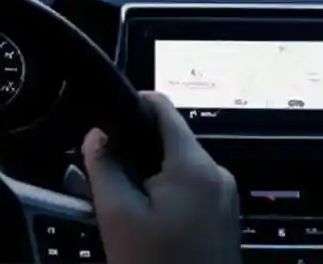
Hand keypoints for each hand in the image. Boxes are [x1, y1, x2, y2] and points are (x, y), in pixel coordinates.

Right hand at [82, 92, 240, 263]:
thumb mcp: (117, 215)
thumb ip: (103, 166)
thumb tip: (97, 134)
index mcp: (194, 166)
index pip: (161, 107)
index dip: (129, 104)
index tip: (102, 121)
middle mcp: (217, 173)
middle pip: (168, 138)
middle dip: (133, 149)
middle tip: (100, 171)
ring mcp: (224, 196)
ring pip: (176, 165)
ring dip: (146, 173)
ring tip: (117, 200)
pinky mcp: (223, 216)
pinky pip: (189, 187)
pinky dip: (163, 192)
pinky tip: (141, 217)